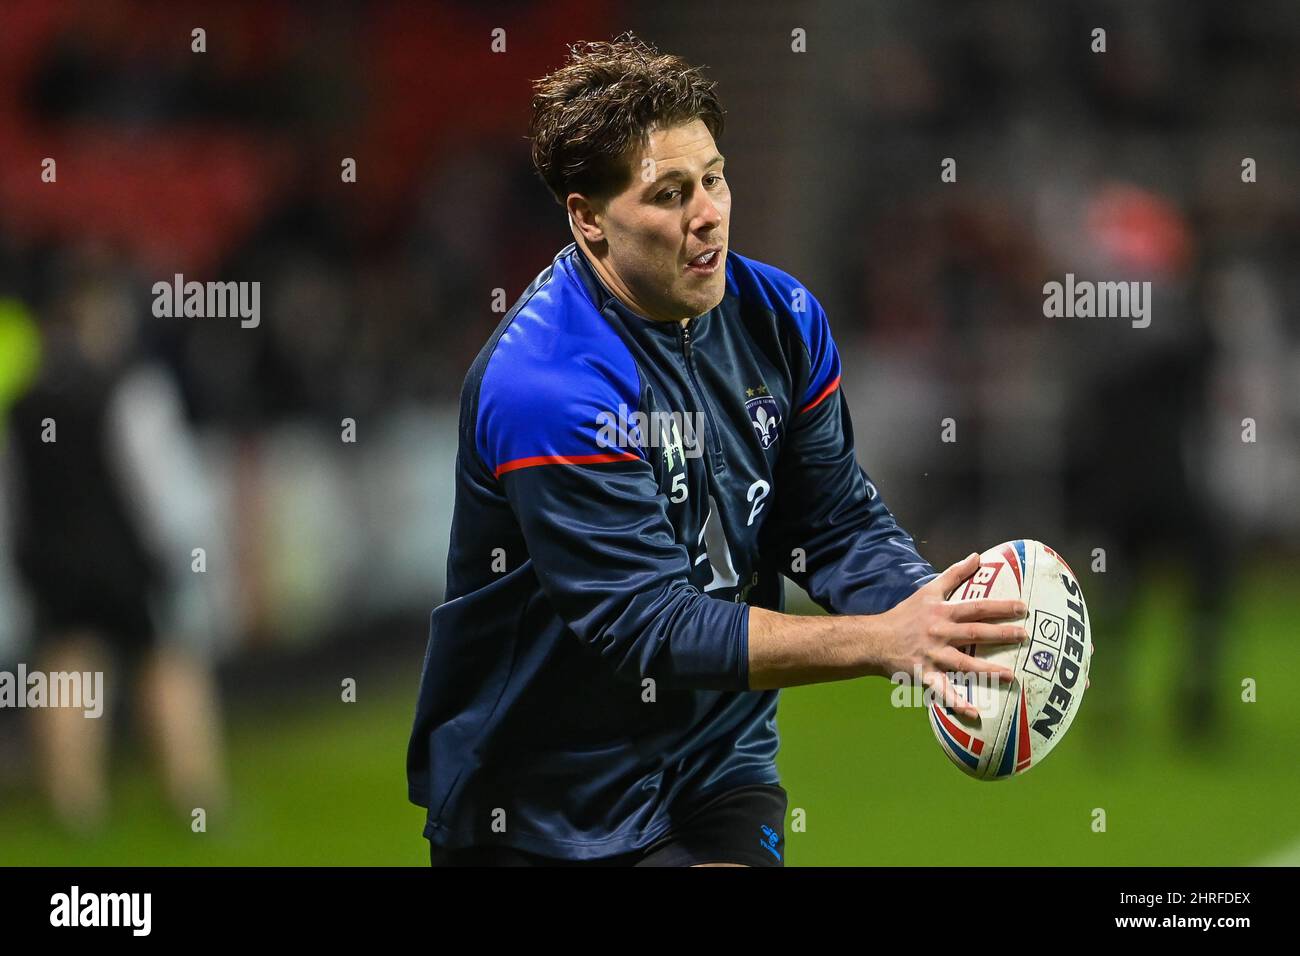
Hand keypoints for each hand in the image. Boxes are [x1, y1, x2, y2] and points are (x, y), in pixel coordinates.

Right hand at [872, 552, 1027, 717]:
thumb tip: (976, 556)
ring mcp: (932, 655)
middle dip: (1000, 634)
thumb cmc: (904, 615)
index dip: (999, 607)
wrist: (874, 639)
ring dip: (987, 670)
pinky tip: (975, 713)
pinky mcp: (924, 674)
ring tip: (1011, 676)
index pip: (976, 607)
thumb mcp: (928, 591)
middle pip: (974, 632)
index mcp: (942, 613)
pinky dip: (957, 702)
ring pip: (963, 663)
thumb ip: (954, 574)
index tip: (1022, 608)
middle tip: (1025, 637)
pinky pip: (942, 690)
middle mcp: (939, 633)